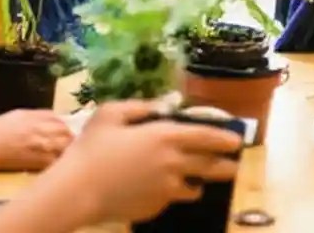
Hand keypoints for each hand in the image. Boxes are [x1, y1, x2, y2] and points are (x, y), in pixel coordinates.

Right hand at [0, 109, 73, 170]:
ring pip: (68, 148)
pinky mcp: (41, 161)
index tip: (65, 133)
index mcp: (42, 117)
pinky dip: (59, 163)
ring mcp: (45, 146)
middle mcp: (46, 129)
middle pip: (68, 134)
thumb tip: (54, 118)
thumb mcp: (22, 114)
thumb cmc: (0, 128)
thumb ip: (41, 116)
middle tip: (67, 145)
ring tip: (65, 156)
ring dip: (68, 151)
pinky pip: (58, 162)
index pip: (63, 121)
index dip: (65, 128)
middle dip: (70, 139)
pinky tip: (57, 165)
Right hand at [61, 100, 241, 223]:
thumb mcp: (112, 113)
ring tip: (198, 180)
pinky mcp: (156, 208)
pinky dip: (172, 194)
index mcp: (165, 136)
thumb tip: (165, 104)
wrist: (76, 191)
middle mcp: (173, 163)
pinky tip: (160, 189)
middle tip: (233, 165)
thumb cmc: (91, 147)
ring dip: (199, 182)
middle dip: (226, 166)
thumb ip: (142, 107)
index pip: (207, 137)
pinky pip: (171, 199)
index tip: (237, 141)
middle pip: (211, 166)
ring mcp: (166, 189)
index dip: (225, 139)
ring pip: (194, 187)